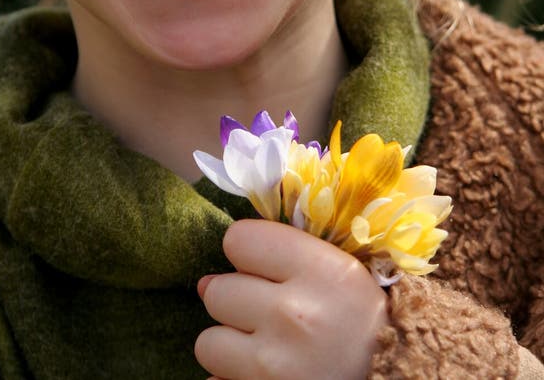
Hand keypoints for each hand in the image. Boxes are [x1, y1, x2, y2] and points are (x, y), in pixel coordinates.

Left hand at [195, 219, 387, 379]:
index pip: (239, 239)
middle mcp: (294, 315)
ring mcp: (275, 366)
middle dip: (236, 300)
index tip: (263, 265)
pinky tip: (264, 372)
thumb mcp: (341, 272)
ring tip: (263, 345)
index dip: (247, 251)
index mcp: (321, 271)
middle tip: (267, 312)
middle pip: (217, 291)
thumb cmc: (365, 323)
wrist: (398, 379)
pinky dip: (233, 378)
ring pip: (208, 342)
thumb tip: (205, 279)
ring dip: (229, 344)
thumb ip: (284, 255)